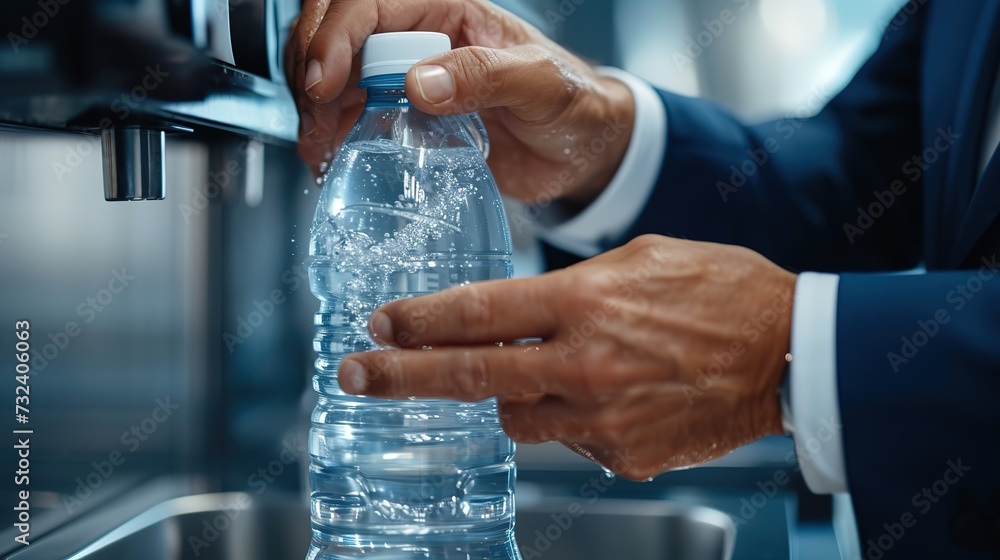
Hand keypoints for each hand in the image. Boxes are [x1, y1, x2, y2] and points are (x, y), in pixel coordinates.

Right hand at [285, 0, 634, 204]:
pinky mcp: (401, 116)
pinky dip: (328, 132)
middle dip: (311, 68)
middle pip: (334, 29)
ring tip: (318, 146)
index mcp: (447, 8)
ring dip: (313, 105)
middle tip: (316, 118)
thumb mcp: (541, 86)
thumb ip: (486, 77)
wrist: (581, 152)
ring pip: (331, 70)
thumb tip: (419, 84)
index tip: (325, 85)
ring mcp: (404, 75)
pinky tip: (329, 156)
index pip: (369, 3)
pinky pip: (348, 112)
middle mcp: (417, 35)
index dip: (336, 38)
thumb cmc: (572, 105)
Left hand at [337, 235, 797, 480]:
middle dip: (402, 376)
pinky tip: (609, 394)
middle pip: (472, 377)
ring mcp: (605, 419)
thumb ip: (569, 291)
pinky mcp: (625, 456)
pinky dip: (570, 418)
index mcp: (587, 302)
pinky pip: (570, 441)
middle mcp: (586, 364)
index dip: (419, 322)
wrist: (790, 352)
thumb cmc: (720, 292)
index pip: (479, 313)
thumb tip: (517, 321)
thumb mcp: (640, 260)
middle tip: (354, 374)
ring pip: (518, 418)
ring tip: (541, 372)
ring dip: (507, 397)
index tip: (379, 325)